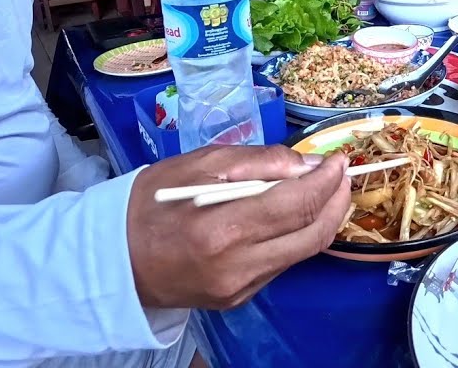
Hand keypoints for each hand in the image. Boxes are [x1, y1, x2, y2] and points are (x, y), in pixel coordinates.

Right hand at [128, 144, 350, 310]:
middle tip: (343, 174)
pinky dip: (296, 236)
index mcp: (220, 229)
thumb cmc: (151, 204)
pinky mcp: (240, 298)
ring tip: (326, 190)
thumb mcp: (197, 164)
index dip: (326, 180)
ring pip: (302, 252)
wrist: (114, 260)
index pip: (295, 205)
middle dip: (336, 200)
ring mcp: (240, 288)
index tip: (338, 159)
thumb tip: (303, 164)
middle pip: (311, 234)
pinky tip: (294, 215)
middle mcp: (236, 266)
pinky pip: (281, 264)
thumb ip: (256, 161)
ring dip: (322, 218)